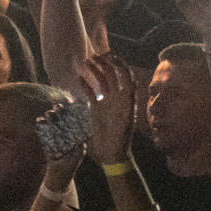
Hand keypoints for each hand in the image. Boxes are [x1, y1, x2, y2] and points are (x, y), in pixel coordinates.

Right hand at [78, 49, 138, 164]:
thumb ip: (127, 101)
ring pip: (101, 81)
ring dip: (95, 70)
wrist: (112, 154)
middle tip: (94, 56)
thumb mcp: (127, 118)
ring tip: (86, 61)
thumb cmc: (121, 139)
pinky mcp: (96, 108)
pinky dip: (86, 84)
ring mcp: (107, 101)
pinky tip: (79, 77)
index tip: (111, 56)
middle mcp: (117, 97)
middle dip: (105, 63)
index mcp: (127, 98)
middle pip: (112, 75)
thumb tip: (130, 83)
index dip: (120, 64)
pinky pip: (91, 92)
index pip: (125, 75)